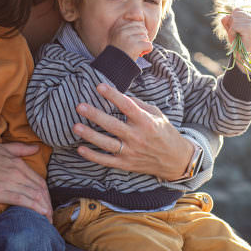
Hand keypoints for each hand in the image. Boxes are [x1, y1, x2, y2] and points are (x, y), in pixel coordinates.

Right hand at [0, 143, 52, 221]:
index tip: (48, 206)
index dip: (47, 195)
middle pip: (40, 191)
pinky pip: (21, 200)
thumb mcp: (3, 148)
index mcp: (19, 164)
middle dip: (48, 205)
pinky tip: (40, 215)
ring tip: (47, 221)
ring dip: (44, 209)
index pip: (40, 182)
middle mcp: (17, 173)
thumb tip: (37, 148)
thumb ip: (22, 149)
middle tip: (50, 217)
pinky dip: (34, 208)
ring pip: (34, 196)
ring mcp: (8, 182)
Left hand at [72, 83, 193, 180]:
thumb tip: (120, 94)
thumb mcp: (156, 114)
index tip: (99, 86)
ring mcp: (131, 152)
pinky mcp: (126, 164)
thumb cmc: (164, 132)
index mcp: (146, 122)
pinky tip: (80, 149)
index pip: (127, 106)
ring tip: (76, 126)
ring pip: (107, 143)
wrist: (175, 160)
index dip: (113, 95)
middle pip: (113, 125)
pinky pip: (106, 161)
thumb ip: (138, 104)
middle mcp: (137, 137)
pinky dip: (93, 156)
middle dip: (95, 115)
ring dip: (90, 135)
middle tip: (80, 106)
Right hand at [109, 19, 151, 59]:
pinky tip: (142, 52)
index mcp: (118, 28)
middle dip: (142, 36)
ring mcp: (129, 39)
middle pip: (142, 28)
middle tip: (138, 44)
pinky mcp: (135, 47)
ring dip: (144, 43)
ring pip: (145, 37)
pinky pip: (149, 45)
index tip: (135, 37)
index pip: (135, 22)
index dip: (138, 30)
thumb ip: (126, 27)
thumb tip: (140, 15)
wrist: (114, 66)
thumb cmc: (118, 51)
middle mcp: (122, 32)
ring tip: (137, 49)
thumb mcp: (117, 36)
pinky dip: (147, 49)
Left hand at [221, 9, 250, 69]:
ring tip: (238, 37)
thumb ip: (227, 20)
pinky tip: (237, 38)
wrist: (243, 56)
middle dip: (231, 25)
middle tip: (237, 34)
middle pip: (234, 14)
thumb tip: (226, 16)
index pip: (236, 10)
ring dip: (231, 30)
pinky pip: (234, 26)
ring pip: (233, 19)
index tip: (237, 30)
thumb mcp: (230, 29)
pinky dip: (232, 33)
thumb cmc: (237, 42)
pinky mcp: (249, 28)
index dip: (232, 21)